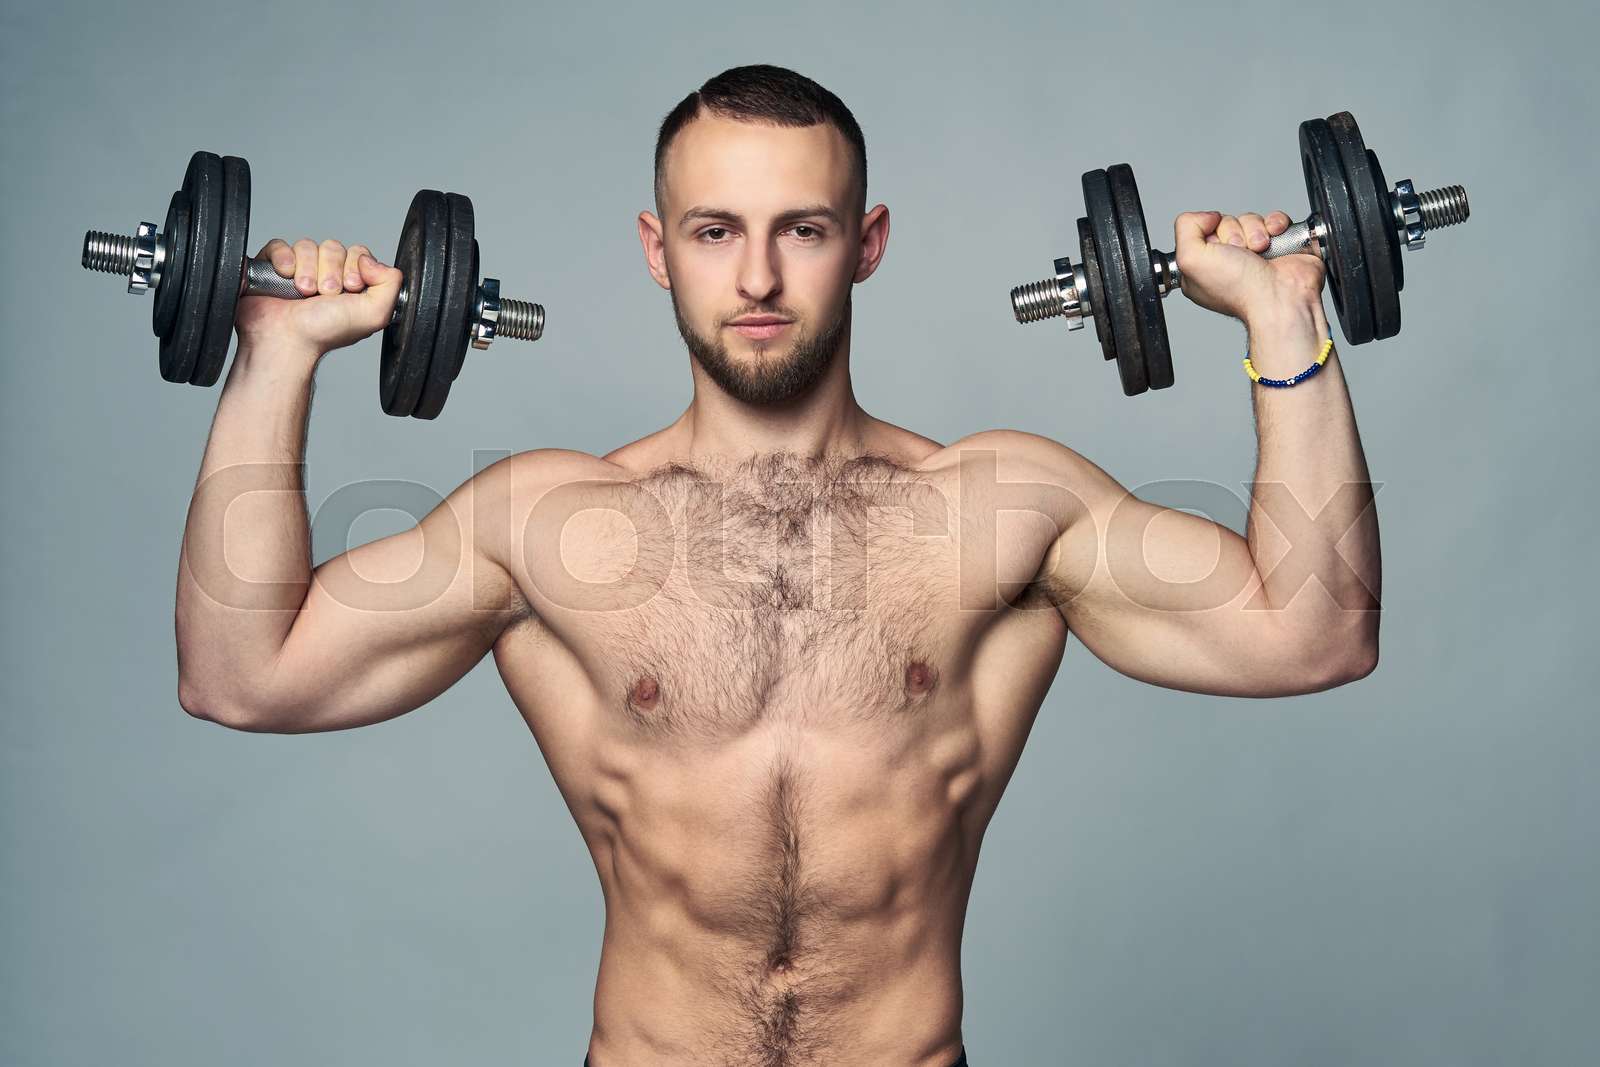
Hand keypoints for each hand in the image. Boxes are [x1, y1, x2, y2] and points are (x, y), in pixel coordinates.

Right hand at [235, 237, 403, 355]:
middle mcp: (327, 274)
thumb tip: (372, 260)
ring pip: (308, 245)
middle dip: (330, 271)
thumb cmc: (326, 332)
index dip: (355, 267)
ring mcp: (300, 269)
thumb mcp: (375, 314)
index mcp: (352, 284)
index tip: (349, 289)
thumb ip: (390, 284)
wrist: (287, 339)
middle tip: (325, 295)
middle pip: (334, 247)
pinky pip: (281, 245)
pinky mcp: (275, 266)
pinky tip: (285, 277)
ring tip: (305, 293)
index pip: (359, 253)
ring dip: (308, 271)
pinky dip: (284, 260)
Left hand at [1173, 210, 1325, 322]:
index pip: (1199, 231)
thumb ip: (1185, 227)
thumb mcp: (1189, 259)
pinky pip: (1272, 220)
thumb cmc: (1238, 288)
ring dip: (1255, 231)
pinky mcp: (1277, 247)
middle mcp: (1226, 262)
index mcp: (1201, 269)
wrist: (1280, 296)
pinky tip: (1274, 240)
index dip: (1208, 234)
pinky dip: (1275, 225)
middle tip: (1239, 254)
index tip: (1215, 250)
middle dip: (1233, 233)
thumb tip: (1208, 216)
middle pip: (1225, 223)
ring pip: (1249, 220)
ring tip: (1258, 251)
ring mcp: (1253, 255)